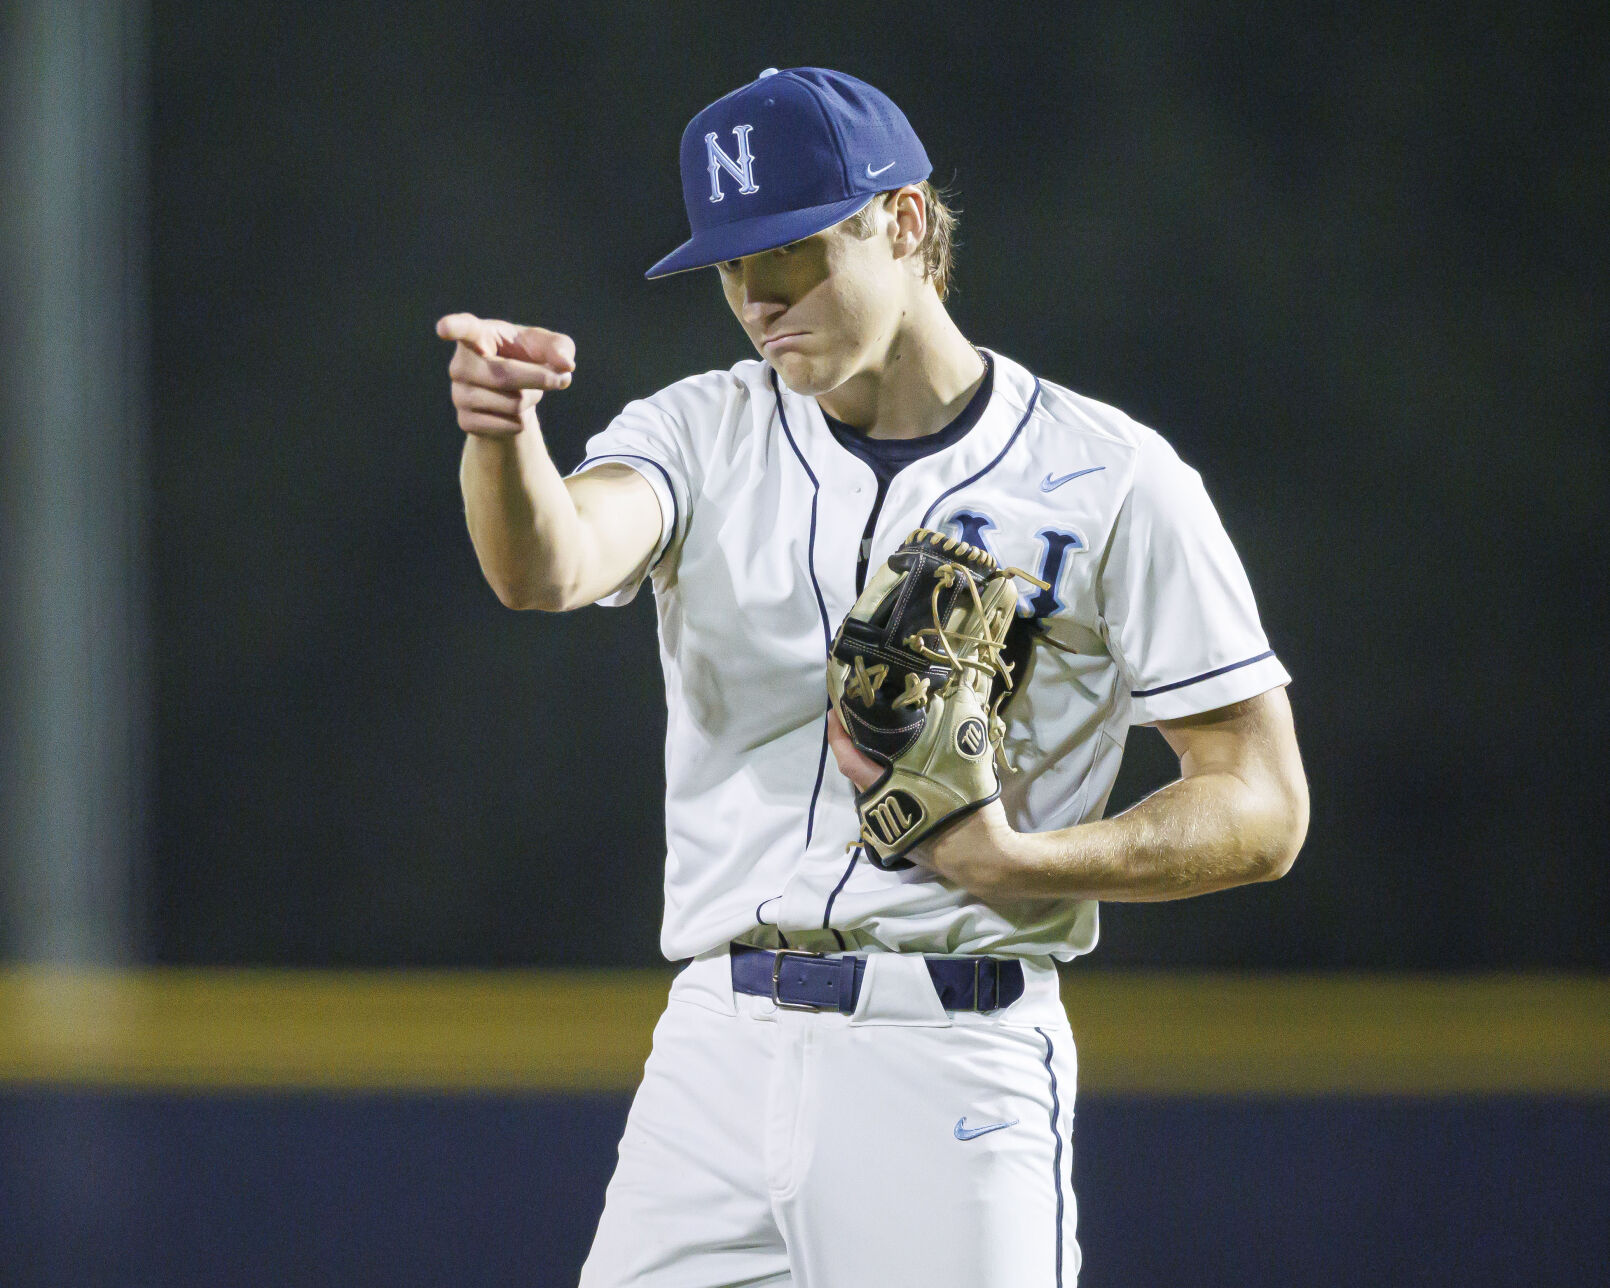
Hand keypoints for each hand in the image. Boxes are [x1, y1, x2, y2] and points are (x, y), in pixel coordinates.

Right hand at [436, 313, 576, 437]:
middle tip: (561, 379)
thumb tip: (566, 364)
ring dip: (532, 399)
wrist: (512, 392)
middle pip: (504, 376)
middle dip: (540, 379)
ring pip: (512, 404)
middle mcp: (461, 364)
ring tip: (524, 390)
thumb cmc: (526, 357)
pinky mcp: (465, 421)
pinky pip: (511, 425)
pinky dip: (524, 420)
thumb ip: (560, 346)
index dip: (453, 327)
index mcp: (478, 335)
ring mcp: (459, 394)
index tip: (443, 328)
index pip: (463, 329)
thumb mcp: (546, 346)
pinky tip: (513, 410)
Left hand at [827, 709, 1026, 897]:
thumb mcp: (964, 766)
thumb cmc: (971, 810)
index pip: (849, 760)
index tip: (834, 713)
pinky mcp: (898, 836)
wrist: (982, 859)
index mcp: (888, 790)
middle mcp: (880, 808)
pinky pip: (884, 801)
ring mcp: (887, 826)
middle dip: (851, 745)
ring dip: (868, 765)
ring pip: (868, 788)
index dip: (837, 736)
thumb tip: (962, 700)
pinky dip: (884, 783)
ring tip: (877, 740)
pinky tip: (899, 771)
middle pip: (854, 773)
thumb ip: (953, 734)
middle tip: (857, 720)